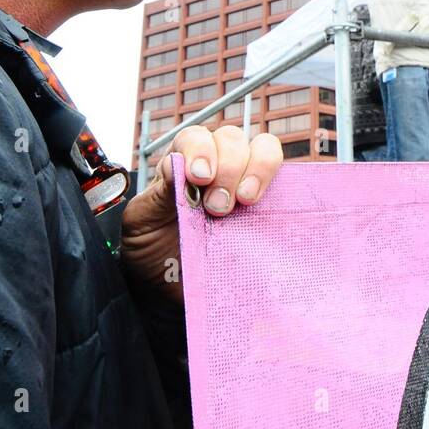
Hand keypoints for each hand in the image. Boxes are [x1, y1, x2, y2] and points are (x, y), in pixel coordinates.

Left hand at [121, 125, 282, 301]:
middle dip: (228, 167)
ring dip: (258, 168)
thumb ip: (157, 195)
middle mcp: (216, 165)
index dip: (200, 150)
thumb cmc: (153, 253)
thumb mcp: (143, 223)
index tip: (198, 177)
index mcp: (181, 165)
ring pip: (264, 147)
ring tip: (246, 201)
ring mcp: (245, 181)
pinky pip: (286, 178)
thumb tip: (176, 167)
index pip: (195, 138)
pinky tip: (266, 205)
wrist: (172, 290)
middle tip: (218, 207)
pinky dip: (280, 183)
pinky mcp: (269, 203)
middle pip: (232, 139)